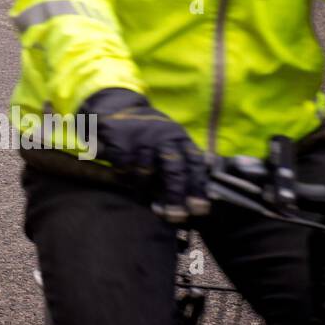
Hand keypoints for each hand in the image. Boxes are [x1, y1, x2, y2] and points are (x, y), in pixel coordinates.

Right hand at [78, 90, 208, 221]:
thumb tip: (206, 191)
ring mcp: (141, 140)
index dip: (198, 186)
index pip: (194, 162)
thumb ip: (186, 159)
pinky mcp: (121, 143)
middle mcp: (163, 138)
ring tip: (147, 200)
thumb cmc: (150, 132)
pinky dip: (127, 179)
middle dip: (175, 195)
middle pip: (173, 170)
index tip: (200, 208)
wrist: (117, 107)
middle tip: (177, 216)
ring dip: (146, 190)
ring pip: (147, 173)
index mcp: (179, 137)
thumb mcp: (172, 138)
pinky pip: (126, 170)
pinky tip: (129, 182)